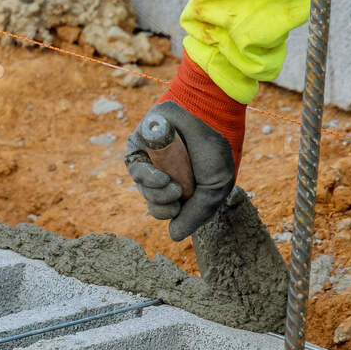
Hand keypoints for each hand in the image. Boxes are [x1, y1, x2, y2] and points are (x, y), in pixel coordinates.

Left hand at [124, 53, 246, 240]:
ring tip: (169, 184)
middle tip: (176, 194)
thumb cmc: (216, 148)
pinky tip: (160, 178)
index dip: (171, 214)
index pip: (167, 210)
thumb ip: (196, 215)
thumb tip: (173, 237)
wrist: (209, 112)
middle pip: (152, 203)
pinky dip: (145, 178)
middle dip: (162, 205)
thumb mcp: (215, 189)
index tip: (181, 207)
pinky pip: (133, 168)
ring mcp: (152, 159)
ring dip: (155, 193)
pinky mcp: (139, 144)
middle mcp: (167, 173)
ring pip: (142, 188)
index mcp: (185, 183)